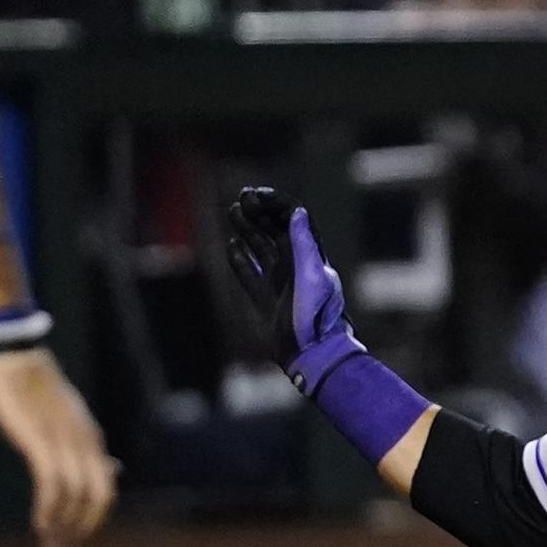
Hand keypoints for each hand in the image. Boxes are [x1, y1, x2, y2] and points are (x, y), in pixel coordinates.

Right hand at [0, 347, 116, 546]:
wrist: (11, 354)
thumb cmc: (32, 387)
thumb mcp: (64, 419)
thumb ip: (81, 447)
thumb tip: (109, 469)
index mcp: (91, 440)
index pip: (105, 490)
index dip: (93, 520)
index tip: (76, 542)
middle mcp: (85, 443)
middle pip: (98, 497)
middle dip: (83, 529)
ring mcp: (65, 440)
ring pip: (76, 495)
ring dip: (64, 525)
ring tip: (49, 544)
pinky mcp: (41, 438)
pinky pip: (53, 482)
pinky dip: (50, 508)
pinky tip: (40, 524)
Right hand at [222, 186, 362, 393]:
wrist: (310, 352)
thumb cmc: (314, 316)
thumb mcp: (312, 276)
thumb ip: (304, 244)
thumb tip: (297, 211)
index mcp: (309, 256)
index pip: (293, 221)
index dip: (276, 204)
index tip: (256, 194)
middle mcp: (295, 266)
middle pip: (275, 230)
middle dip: (260, 212)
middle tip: (242, 197)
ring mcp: (279, 282)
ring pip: (261, 248)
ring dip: (248, 229)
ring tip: (233, 211)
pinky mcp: (265, 299)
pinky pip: (250, 273)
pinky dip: (240, 259)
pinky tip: (231, 246)